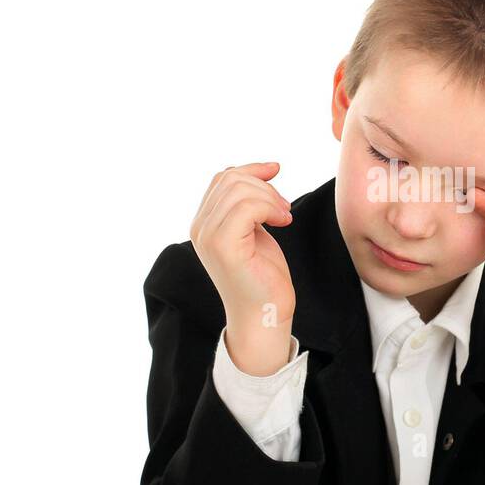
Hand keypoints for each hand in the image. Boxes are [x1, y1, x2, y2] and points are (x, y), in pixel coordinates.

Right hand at [190, 162, 295, 373]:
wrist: (264, 315)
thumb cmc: (263, 276)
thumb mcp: (254, 230)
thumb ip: (248, 205)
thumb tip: (262, 170)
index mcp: (204, 223)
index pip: (223, 178)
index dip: (252, 170)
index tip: (276, 171)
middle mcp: (199, 228)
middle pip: (231, 180)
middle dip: (265, 186)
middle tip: (284, 209)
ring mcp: (208, 237)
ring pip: (240, 190)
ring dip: (271, 198)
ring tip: (284, 217)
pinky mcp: (223, 246)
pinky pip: (247, 207)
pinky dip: (270, 208)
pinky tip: (283, 223)